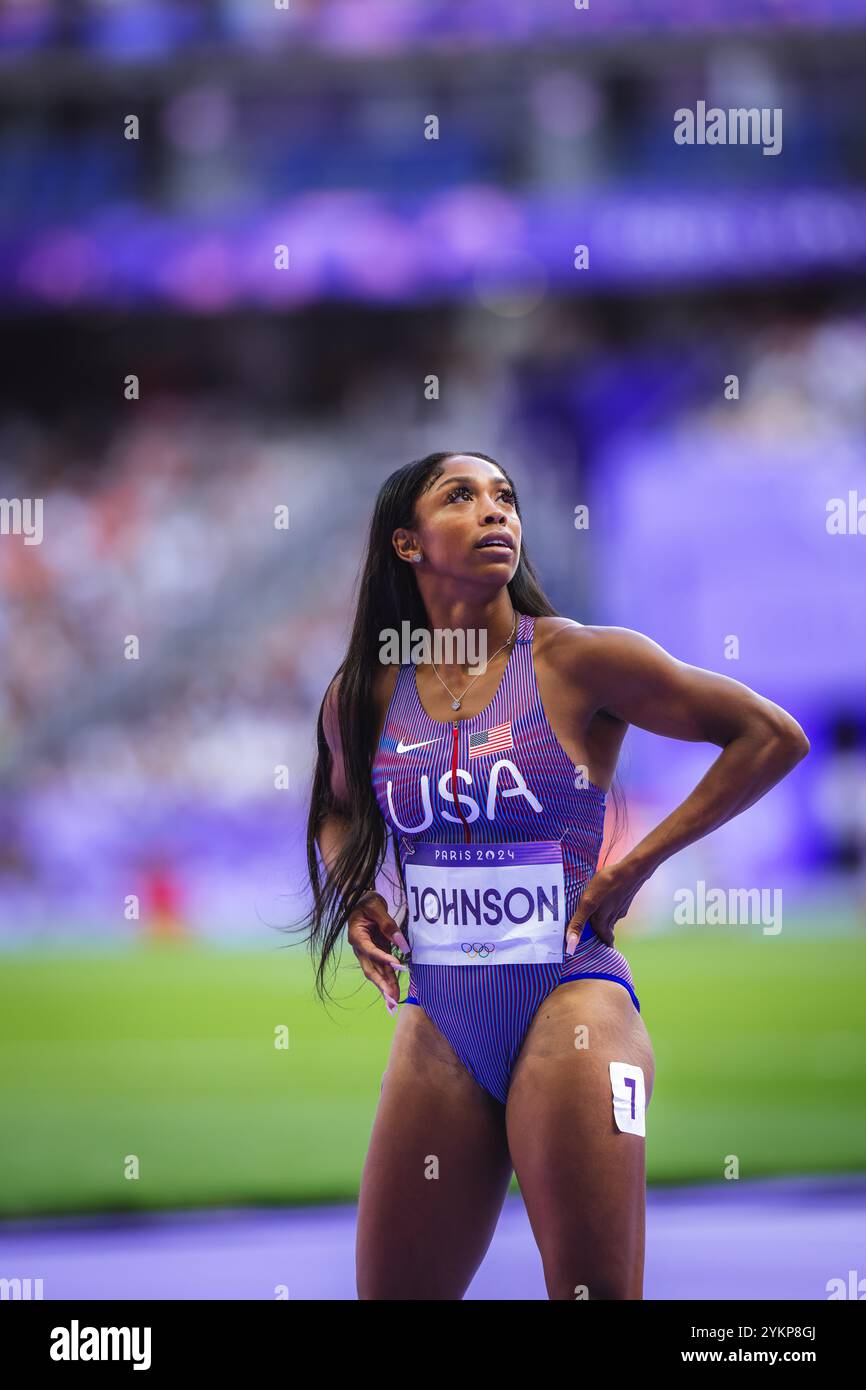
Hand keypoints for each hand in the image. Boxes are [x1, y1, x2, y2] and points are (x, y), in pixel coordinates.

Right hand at [346, 891, 410, 1014]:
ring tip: (394, 1002)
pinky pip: (382, 970)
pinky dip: (388, 981)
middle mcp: (360, 948)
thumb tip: (402, 943)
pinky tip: (393, 994)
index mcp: (357, 935)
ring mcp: (368, 953)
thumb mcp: (376, 907)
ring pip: (376, 973)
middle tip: (391, 999)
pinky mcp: (376, 953)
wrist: (361, 901)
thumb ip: (387, 924)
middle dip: (381, 984)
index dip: (383, 957)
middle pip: (370, 969)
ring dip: (385, 987)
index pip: (370, 950)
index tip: (397, 964)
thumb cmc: (367, 902)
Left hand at [564, 860, 645, 951]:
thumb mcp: (587, 903)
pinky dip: (609, 909)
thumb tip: (571, 944)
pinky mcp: (624, 899)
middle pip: (607, 932)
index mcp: (603, 922)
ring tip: (596, 921)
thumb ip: (578, 923)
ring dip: (604, 923)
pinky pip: (615, 908)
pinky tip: (605, 902)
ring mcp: (620, 908)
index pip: (605, 942)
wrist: (630, 871)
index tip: (599, 955)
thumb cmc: (607, 885)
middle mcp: (613, 918)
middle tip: (595, 940)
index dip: (602, 949)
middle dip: (601, 937)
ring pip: (611, 920)